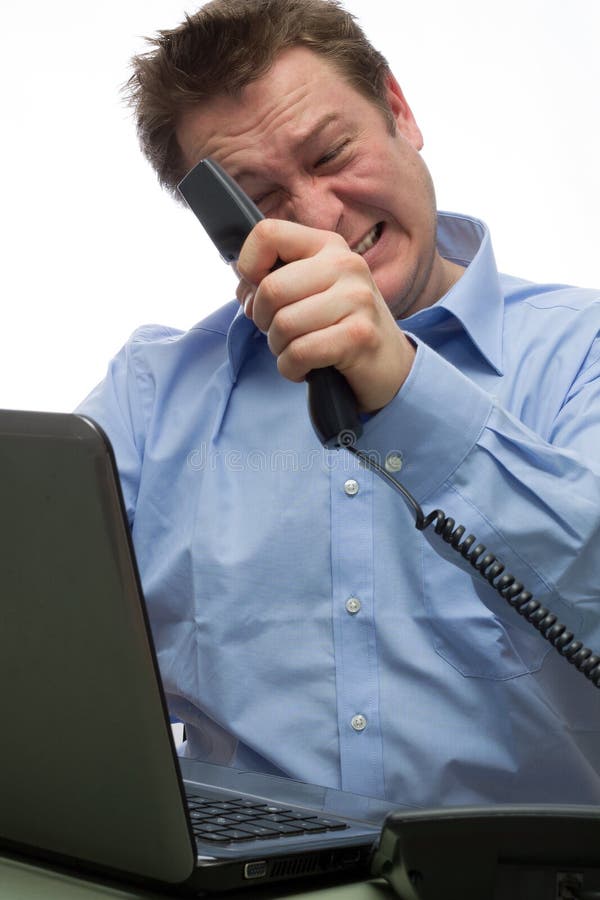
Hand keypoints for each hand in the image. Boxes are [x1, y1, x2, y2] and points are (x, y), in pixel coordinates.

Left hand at [236, 219, 415, 413]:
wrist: (389, 365)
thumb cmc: (340, 327)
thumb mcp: (310, 293)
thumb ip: (273, 282)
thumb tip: (246, 291)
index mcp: (328, 246)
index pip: (268, 233)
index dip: (249, 267)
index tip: (259, 292)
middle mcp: (346, 265)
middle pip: (271, 288)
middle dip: (263, 320)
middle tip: (281, 333)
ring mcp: (357, 299)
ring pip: (283, 324)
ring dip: (279, 348)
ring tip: (299, 350)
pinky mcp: (360, 335)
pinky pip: (300, 352)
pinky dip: (292, 368)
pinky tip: (306, 368)